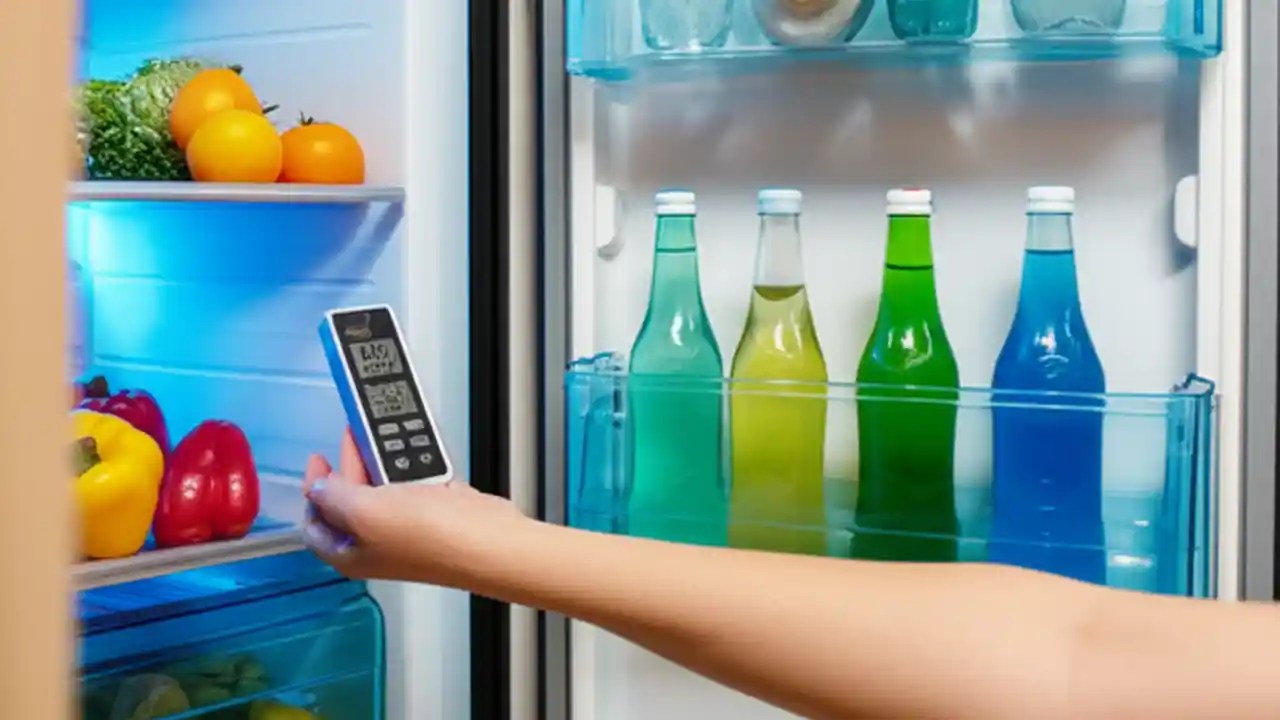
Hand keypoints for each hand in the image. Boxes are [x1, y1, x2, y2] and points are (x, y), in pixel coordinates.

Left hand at [302, 429, 530, 587]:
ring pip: (382, 494)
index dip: (312, 491)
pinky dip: (411, 470)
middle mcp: (376, 546)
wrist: (488, 541)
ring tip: (379, 438)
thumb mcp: (365, 510)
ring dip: (379, 465)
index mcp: (350, 553)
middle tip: (351, 438)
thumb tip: (318, 488)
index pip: (314, 524)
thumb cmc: (429, 535)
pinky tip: (412, 455)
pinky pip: (414, 489)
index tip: (318, 458)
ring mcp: (407, 532)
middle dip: (347, 470)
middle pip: (348, 506)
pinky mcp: (435, 518)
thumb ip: (334, 495)